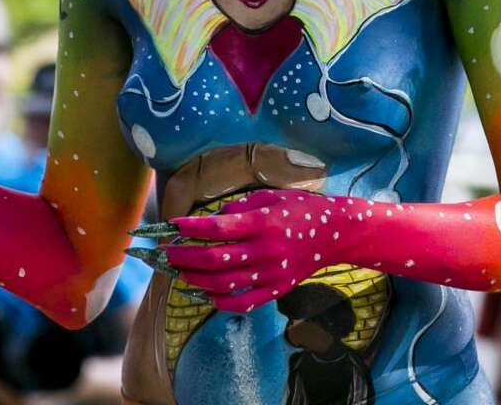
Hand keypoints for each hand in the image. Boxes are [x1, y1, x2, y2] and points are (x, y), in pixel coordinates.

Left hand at [163, 188, 363, 312]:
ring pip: (223, 284)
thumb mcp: (271, 196)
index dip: (190, 229)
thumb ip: (239, 207)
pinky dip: (220, 302)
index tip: (170, 226)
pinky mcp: (277, 291)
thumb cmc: (302, 208)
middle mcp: (265, 251)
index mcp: (263, 223)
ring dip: (195, 279)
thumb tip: (211, 220)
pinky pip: (243, 303)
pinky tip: (204, 294)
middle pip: (214, 260)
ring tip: (178, 272)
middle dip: (184, 257)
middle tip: (164, 253)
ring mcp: (271, 274)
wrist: (336, 233)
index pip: (217, 229)